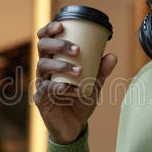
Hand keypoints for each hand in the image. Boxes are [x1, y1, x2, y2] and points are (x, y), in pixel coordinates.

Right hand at [34, 21, 117, 143]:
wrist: (75, 126)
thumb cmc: (81, 100)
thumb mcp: (95, 83)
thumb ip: (101, 70)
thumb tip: (111, 56)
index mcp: (54, 59)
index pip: (46, 39)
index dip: (50, 29)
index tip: (62, 25)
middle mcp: (44, 69)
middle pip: (42, 47)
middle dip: (58, 45)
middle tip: (77, 50)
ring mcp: (41, 83)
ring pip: (43, 66)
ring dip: (62, 66)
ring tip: (79, 71)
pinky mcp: (40, 99)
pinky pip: (47, 89)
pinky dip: (61, 88)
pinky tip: (73, 90)